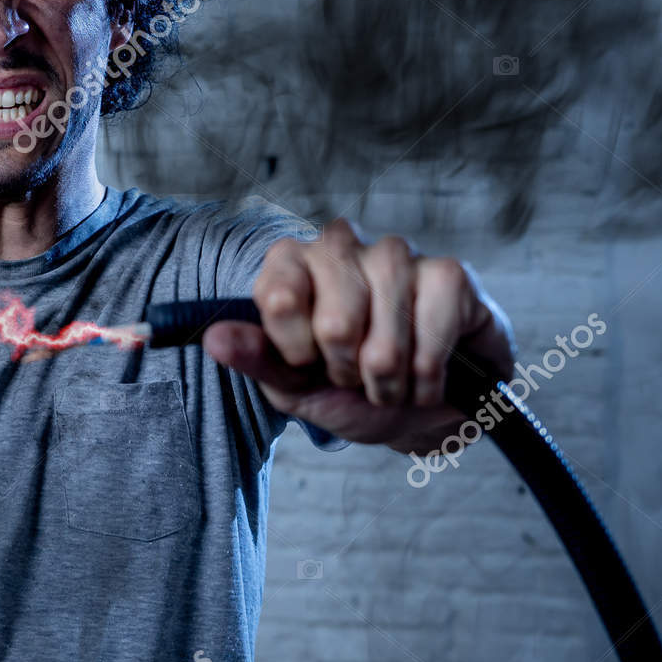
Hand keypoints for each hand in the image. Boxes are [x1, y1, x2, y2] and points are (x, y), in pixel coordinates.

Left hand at [203, 219, 515, 453]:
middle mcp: (341, 247)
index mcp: (292, 265)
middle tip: (353, 375)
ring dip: (389, 378)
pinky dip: (429, 372)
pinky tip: (427, 376)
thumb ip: (257, 359)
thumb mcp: (295, 387)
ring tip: (389, 382)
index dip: (294, 347)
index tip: (305, 363)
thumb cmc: (351, 392)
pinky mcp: (448, 273)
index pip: (279, 295)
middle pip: (335, 321)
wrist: (421, 414)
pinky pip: (432, 330)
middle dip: (347, 370)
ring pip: (385, 334)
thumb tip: (213, 338)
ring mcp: (396, 254)